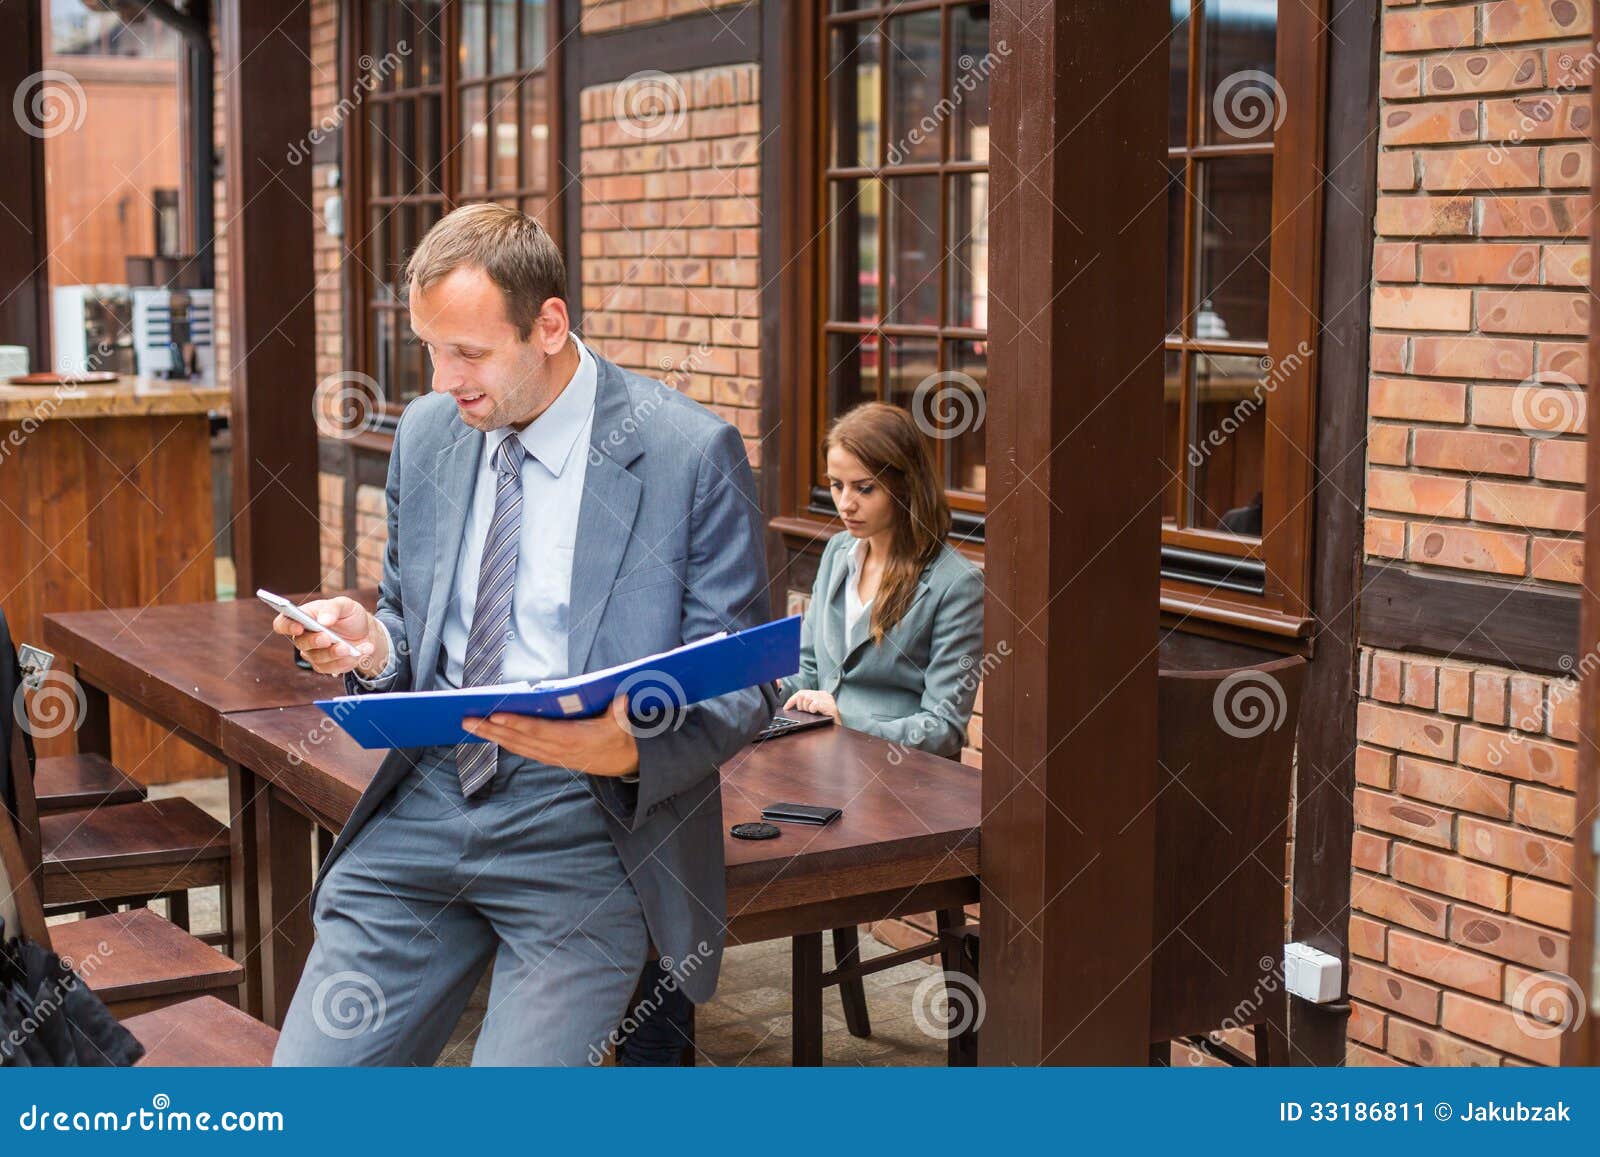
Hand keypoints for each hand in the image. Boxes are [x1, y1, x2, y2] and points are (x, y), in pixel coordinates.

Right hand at [272, 596, 384, 676]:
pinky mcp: (326, 666)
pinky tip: (362, 651)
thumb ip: (333, 608)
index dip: (287, 626)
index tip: (299, 627)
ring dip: (335, 653)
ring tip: (350, 648)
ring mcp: (313, 654)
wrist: (366, 632)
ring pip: (318, 658)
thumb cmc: (349, 615)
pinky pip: (333, 667)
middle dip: (315, 641)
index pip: (283, 623)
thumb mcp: (345, 605)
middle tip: (327, 638)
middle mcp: (304, 637)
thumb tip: (323, 620)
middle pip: (301, 643)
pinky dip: (349, 660)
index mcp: (303, 618)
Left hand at [462, 695, 639, 777]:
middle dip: (491, 730)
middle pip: (519, 740)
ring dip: (492, 737)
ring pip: (517, 746)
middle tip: (467, 720)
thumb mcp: (622, 725)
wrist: (624, 761)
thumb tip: (622, 700)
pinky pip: (523, 750)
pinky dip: (505, 742)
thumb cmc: (620, 738)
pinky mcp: (550, 758)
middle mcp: (558, 750)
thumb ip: (619, 713)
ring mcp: (552, 756)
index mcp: (572, 739)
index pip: (539, 730)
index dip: (517, 724)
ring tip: (470, 725)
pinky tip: (491, 735)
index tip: (496, 716)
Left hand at [783, 690, 839, 722]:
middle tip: (806, 713)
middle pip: (802, 695)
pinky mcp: (828, 704)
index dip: (792, 700)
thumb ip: (806, 706)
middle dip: (800, 706)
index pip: (802, 693)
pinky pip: (814, 704)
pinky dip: (812, 709)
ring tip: (813, 713)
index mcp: (820, 695)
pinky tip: (816, 712)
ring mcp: (826, 699)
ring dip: (807, 709)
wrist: (838, 727)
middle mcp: (823, 694)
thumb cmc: (827, 721)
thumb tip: (791, 708)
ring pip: (807, 699)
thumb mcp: (814, 712)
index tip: (786, 708)